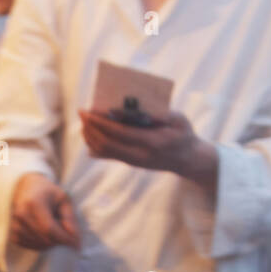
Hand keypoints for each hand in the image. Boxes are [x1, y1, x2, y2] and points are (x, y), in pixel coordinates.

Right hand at [9, 173, 80, 251]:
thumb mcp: (63, 199)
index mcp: (33, 204)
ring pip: (41, 246)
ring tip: (55, 227)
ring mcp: (16, 226)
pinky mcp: (15, 235)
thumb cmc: (48, 193)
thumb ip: (70, 219)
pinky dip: (43, 244)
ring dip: (53, 242)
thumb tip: (74, 239)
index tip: (77, 244)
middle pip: (46, 239)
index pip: (49, 229)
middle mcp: (22, 216)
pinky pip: (34, 248)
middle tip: (67, 231)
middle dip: (60, 240)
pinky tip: (45, 233)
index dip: (64, 239)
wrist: (27, 189)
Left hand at [79, 108, 216, 185]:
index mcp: (153, 142)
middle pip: (107, 143)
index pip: (120, 132)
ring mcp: (134, 161)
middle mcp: (140, 155)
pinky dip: (95, 146)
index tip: (89, 110)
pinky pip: (108, 156)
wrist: (188, 160)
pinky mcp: (130, 163)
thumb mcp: (178, 119)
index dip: (102, 122)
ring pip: (105, 151)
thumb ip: (159, 113)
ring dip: (90, 136)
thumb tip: (135, 108)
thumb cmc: (184, 134)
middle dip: (91, 127)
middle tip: (82, 113)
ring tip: (84, 122)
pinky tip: (89, 136)